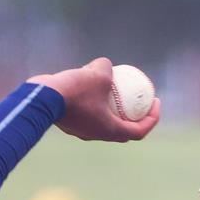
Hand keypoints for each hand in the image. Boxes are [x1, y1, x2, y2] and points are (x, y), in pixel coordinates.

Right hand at [26, 58, 160, 142]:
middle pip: (123, 129)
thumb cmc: (75, 89)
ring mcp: (82, 130)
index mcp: (110, 130)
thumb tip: (108, 65)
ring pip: (103, 120)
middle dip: (135, 116)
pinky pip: (87, 112)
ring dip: (112, 108)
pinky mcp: (70, 122)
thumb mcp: (99, 73)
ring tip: (114, 88)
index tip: (156, 102)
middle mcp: (97, 134)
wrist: (42, 99)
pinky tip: (91, 84)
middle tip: (140, 99)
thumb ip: (108, 68)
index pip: (139, 131)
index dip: (152, 118)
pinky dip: (94, 102)